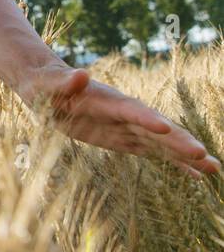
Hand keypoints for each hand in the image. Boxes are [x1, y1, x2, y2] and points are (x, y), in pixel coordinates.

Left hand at [16, 63, 220, 179]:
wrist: (47, 87)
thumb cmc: (45, 85)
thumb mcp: (48, 85)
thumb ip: (65, 82)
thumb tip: (81, 74)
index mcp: (107, 100)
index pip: (132, 110)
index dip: (147, 119)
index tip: (166, 130)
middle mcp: (124, 113)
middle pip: (156, 129)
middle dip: (179, 142)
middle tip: (204, 156)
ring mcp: (127, 127)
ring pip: (162, 143)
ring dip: (187, 157)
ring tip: (215, 169)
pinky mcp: (124, 139)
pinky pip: (153, 153)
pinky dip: (174, 164)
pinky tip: (196, 176)